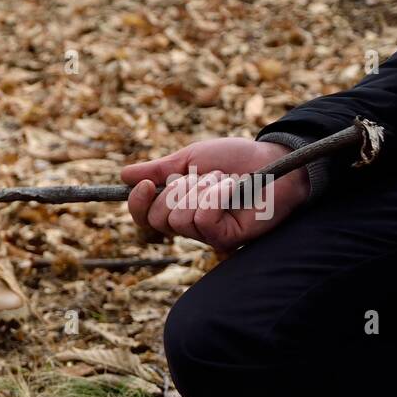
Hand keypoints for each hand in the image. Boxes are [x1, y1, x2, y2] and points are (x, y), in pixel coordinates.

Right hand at [121, 138, 310, 250]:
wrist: (273, 159)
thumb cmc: (235, 159)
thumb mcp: (190, 158)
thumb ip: (158, 170)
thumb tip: (123, 175)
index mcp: (176, 208)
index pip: (144, 218)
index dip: (137, 204)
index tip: (145, 184)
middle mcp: (189, 225)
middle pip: (157, 218)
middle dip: (178, 190)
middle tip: (205, 178)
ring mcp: (207, 234)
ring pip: (179, 218)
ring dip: (202, 189)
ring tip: (225, 182)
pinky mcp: (226, 238)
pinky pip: (203, 218)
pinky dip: (218, 195)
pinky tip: (234, 189)